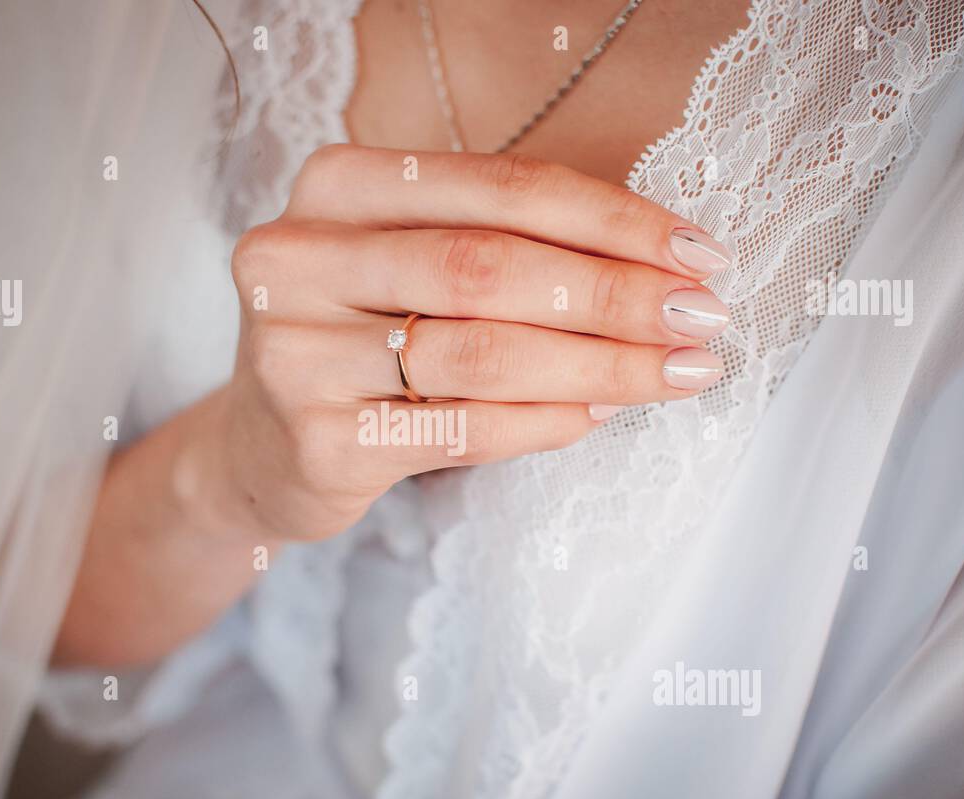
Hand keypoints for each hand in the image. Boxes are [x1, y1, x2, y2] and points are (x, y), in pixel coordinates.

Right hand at [207, 145, 731, 542]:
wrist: (260, 447)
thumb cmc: (360, 341)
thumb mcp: (409, 267)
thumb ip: (504, 250)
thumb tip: (661, 271)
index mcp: (336, 187)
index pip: (499, 187)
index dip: (612, 219)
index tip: (698, 254)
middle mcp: (299, 258)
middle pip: (491, 267)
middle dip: (616, 295)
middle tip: (702, 320)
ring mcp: (298, 354)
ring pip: (482, 353)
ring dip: (600, 366)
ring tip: (674, 373)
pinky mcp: (319, 441)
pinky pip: (462, 429)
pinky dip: (546, 424)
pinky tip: (598, 417)